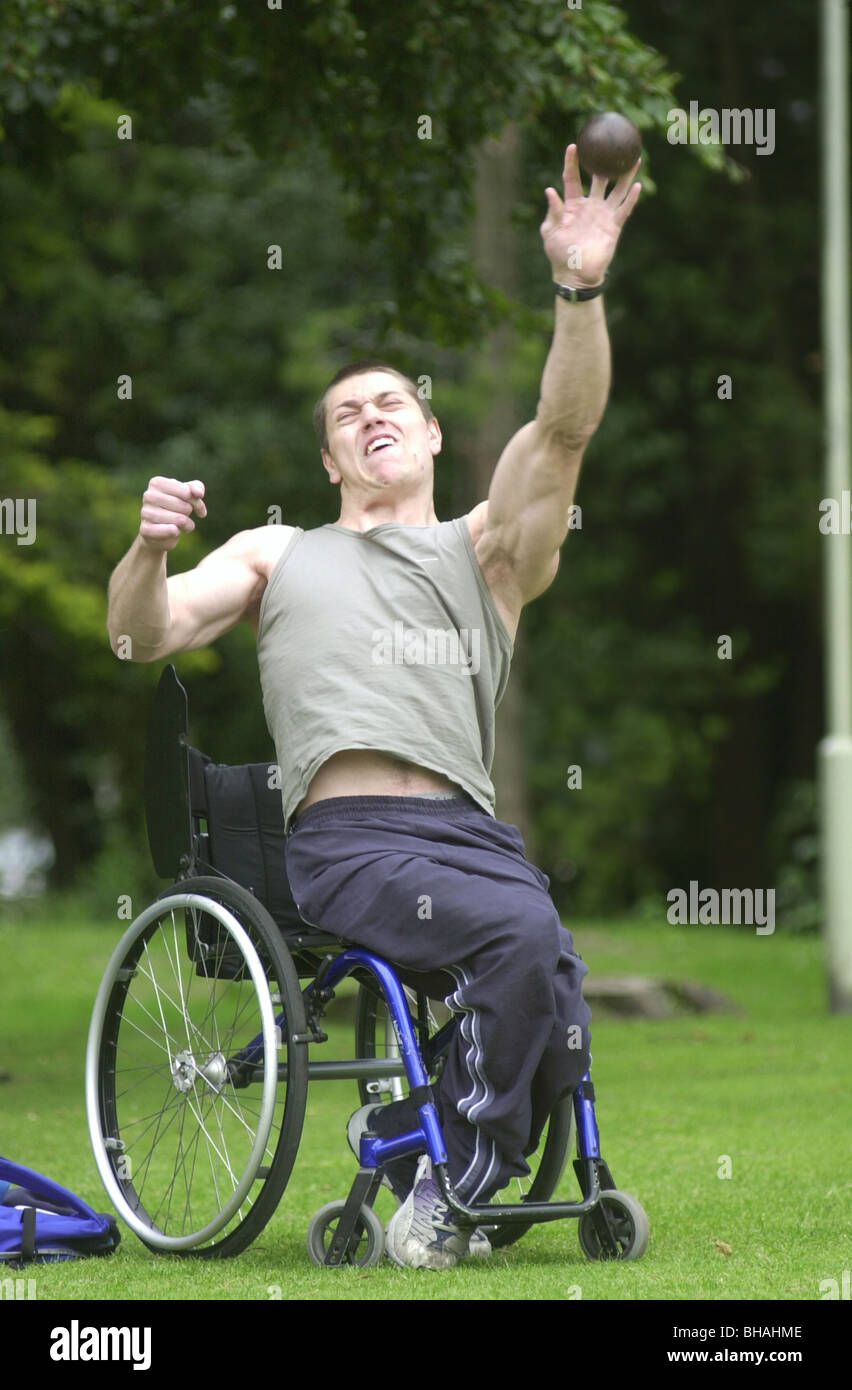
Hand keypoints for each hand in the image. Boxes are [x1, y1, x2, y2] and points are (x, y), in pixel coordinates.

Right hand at [139, 477, 206, 550]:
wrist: (161, 531)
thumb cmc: (176, 508)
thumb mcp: (189, 494)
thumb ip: (197, 487)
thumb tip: (199, 493)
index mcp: (157, 483)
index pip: (188, 492)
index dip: (197, 502)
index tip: (197, 507)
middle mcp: (149, 495)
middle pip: (185, 507)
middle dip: (189, 514)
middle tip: (184, 516)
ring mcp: (145, 512)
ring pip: (180, 520)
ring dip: (186, 525)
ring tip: (180, 525)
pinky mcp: (145, 529)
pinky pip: (170, 531)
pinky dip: (176, 532)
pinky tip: (174, 531)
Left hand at [540, 144, 640, 287]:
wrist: (574, 274)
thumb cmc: (559, 254)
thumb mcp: (550, 232)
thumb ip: (552, 212)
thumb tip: (549, 191)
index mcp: (572, 205)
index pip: (572, 179)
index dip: (572, 163)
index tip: (573, 146)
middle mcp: (590, 206)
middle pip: (600, 179)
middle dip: (605, 163)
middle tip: (610, 145)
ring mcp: (603, 215)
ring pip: (617, 190)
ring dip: (625, 175)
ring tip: (633, 158)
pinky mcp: (613, 226)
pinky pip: (624, 210)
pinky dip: (631, 198)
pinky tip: (637, 186)